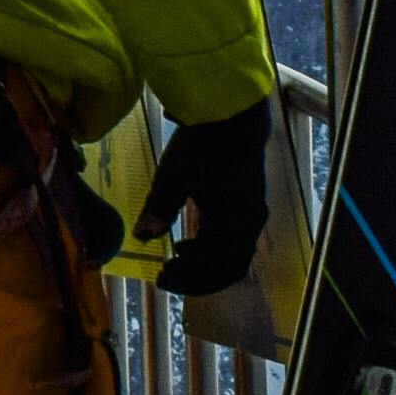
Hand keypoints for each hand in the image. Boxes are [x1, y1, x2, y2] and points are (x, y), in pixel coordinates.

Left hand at [145, 100, 272, 295]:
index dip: (190, 280)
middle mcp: (250, 223)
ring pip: (233, 255)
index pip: (216, 268)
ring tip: (175, 258)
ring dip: (204, 263)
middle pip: (228, 267)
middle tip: (166, 275)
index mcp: (234, 222)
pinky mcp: (250, 203)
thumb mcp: (174, 176)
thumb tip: (142, 237)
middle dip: (197, 277)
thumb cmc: (202, 145)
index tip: (161, 278)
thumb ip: (159, 209)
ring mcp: (253, 213)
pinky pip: (235, 239)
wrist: (233, 114)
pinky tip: (189, 241)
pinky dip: (212, 247)